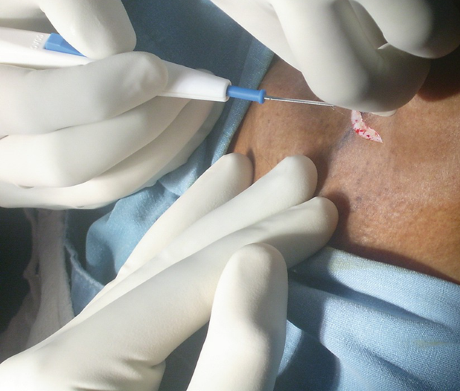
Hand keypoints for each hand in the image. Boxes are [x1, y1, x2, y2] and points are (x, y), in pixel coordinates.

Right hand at [0, 0, 220, 208]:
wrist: (22, 39)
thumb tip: (115, 48)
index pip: (37, 106)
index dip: (105, 91)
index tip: (156, 67)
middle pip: (67, 160)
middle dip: (141, 124)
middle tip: (187, 89)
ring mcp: (22, 178)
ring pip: (99, 184)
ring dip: (163, 144)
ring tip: (200, 101)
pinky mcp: (57, 190)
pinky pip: (113, 188)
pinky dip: (161, 158)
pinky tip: (188, 122)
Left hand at [0, 153, 337, 390]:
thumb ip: (234, 362)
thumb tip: (262, 263)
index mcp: (73, 372)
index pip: (188, 278)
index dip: (266, 239)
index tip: (324, 209)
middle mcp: (54, 351)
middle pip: (163, 260)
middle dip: (240, 212)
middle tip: (299, 170)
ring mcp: (57, 362)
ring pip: (139, 269)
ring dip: (198, 218)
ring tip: (237, 170)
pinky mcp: (76, 377)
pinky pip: (130, 298)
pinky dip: (169, 258)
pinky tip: (188, 230)